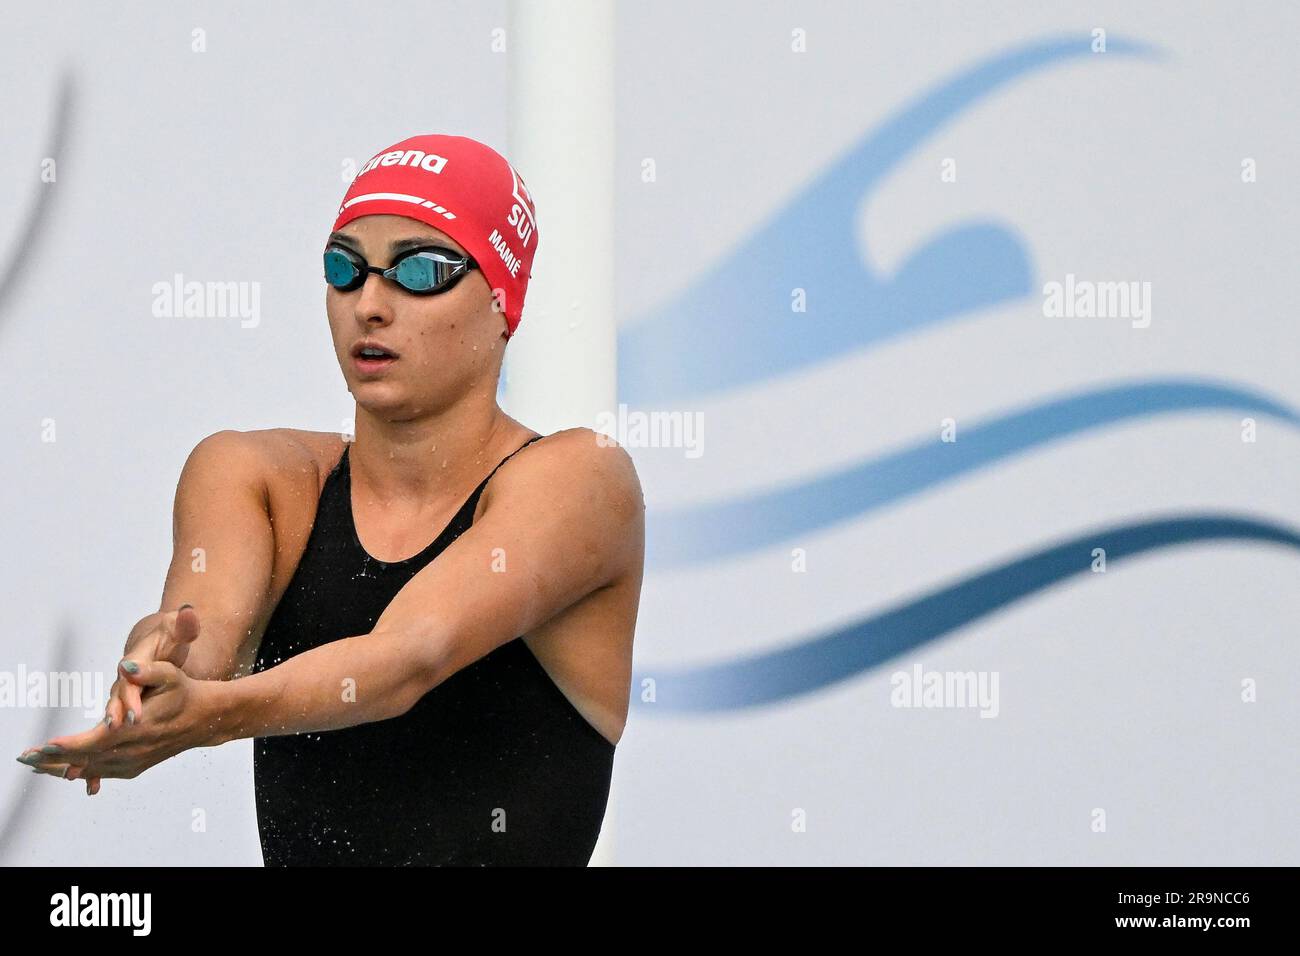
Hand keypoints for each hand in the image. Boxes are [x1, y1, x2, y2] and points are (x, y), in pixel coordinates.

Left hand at [17, 659, 219, 782]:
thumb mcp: (170, 673)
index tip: (45, 745)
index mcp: (137, 729)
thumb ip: (147, 670)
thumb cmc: (184, 693)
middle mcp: (133, 750)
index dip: (69, 745)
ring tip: (35, 766)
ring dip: (61, 768)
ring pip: (91, 769)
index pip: (96, 740)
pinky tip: (63, 772)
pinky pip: (102, 774)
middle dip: (53, 760)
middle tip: (25, 758)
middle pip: (86, 759)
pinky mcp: (135, 766)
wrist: (204, 718)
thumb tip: (126, 667)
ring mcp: (134, 762)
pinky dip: (80, 773)